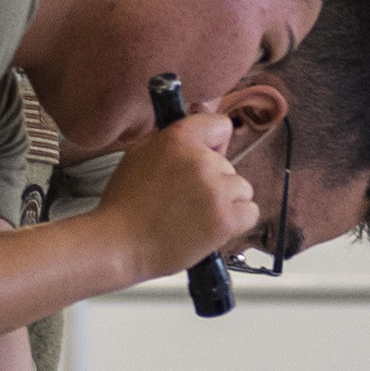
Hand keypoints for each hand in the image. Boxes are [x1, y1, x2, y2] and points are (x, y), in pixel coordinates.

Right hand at [102, 109, 255, 281]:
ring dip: (226, 201)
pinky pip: (250, 211)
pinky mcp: (226, 220)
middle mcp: (201, 161)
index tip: (205, 155)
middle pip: (228, 164)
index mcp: (179, 138)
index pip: (220, 125)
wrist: (119, 244)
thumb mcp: (140, 154)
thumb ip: (171, 141)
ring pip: (242, 188)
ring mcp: (216, 191)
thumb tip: (196, 137)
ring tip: (197, 215)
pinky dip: (237, 221)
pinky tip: (213, 226)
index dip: (213, 143)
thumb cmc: (124, 205)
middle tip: (186, 199)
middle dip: (213, 180)